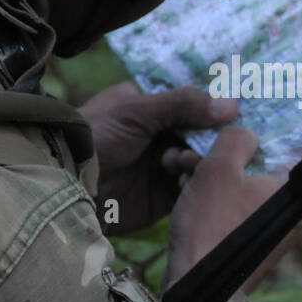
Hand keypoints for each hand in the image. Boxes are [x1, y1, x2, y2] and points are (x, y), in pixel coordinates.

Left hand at [80, 81, 237, 234]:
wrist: (67, 183)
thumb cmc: (97, 136)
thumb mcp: (137, 111)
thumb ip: (183, 104)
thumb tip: (231, 106)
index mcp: (154, 108)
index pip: (195, 105)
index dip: (215, 111)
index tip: (235, 115)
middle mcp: (162, 135)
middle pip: (203, 136)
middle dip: (209, 140)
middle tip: (204, 144)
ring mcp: (164, 166)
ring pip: (201, 163)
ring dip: (198, 162)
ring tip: (183, 163)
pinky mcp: (163, 197)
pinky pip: (191, 189)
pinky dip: (194, 185)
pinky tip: (184, 182)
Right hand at [164, 126, 301, 292]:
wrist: (195, 290)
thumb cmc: (211, 225)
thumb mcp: (220, 168)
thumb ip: (237, 139)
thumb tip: (247, 134)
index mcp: (295, 193)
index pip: (294, 149)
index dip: (268, 131)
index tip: (248, 122)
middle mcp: (291, 215)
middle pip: (260, 170)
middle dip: (225, 156)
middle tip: (196, 150)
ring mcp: (272, 236)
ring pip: (242, 191)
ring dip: (212, 176)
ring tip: (181, 170)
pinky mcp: (249, 250)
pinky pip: (233, 213)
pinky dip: (212, 201)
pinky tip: (184, 193)